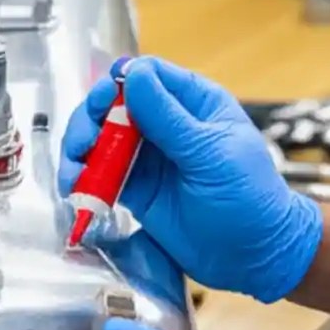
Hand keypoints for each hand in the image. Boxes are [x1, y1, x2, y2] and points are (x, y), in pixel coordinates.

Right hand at [59, 57, 322, 302]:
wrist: (254, 255)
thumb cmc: (249, 199)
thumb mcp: (210, 154)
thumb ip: (168, 118)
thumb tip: (134, 74)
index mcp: (194, 104)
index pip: (148, 76)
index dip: (120, 84)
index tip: (103, 103)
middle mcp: (167, 125)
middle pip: (114, 105)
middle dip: (91, 119)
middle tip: (83, 143)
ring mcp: (149, 158)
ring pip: (102, 139)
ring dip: (81, 151)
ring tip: (74, 173)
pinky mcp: (136, 190)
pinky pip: (102, 176)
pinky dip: (84, 180)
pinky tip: (77, 190)